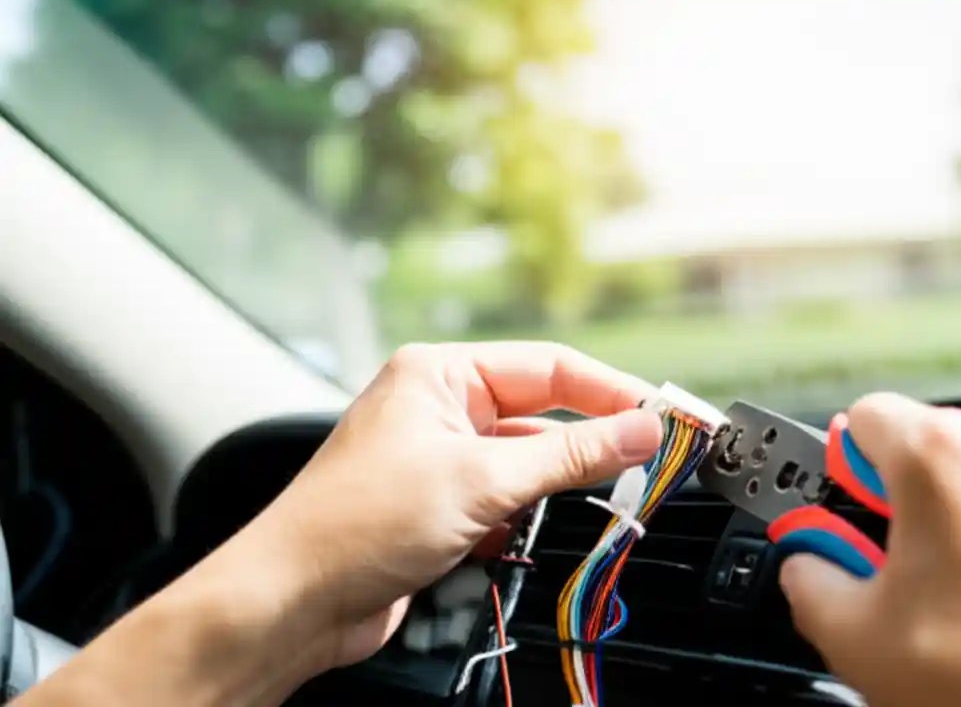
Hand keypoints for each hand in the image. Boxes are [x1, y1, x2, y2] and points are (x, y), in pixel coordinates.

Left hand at [261, 342, 663, 667]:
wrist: (293, 601)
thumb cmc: (355, 525)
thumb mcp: (481, 480)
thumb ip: (569, 456)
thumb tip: (638, 431)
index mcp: (439, 375)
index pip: (547, 367)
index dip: (610, 391)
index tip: (660, 415)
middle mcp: (438, 408)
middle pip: (540, 414)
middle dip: (586, 443)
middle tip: (644, 461)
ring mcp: (437, 458)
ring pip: (523, 463)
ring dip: (546, 489)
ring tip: (583, 503)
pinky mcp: (436, 506)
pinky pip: (501, 500)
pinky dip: (517, 520)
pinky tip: (508, 539)